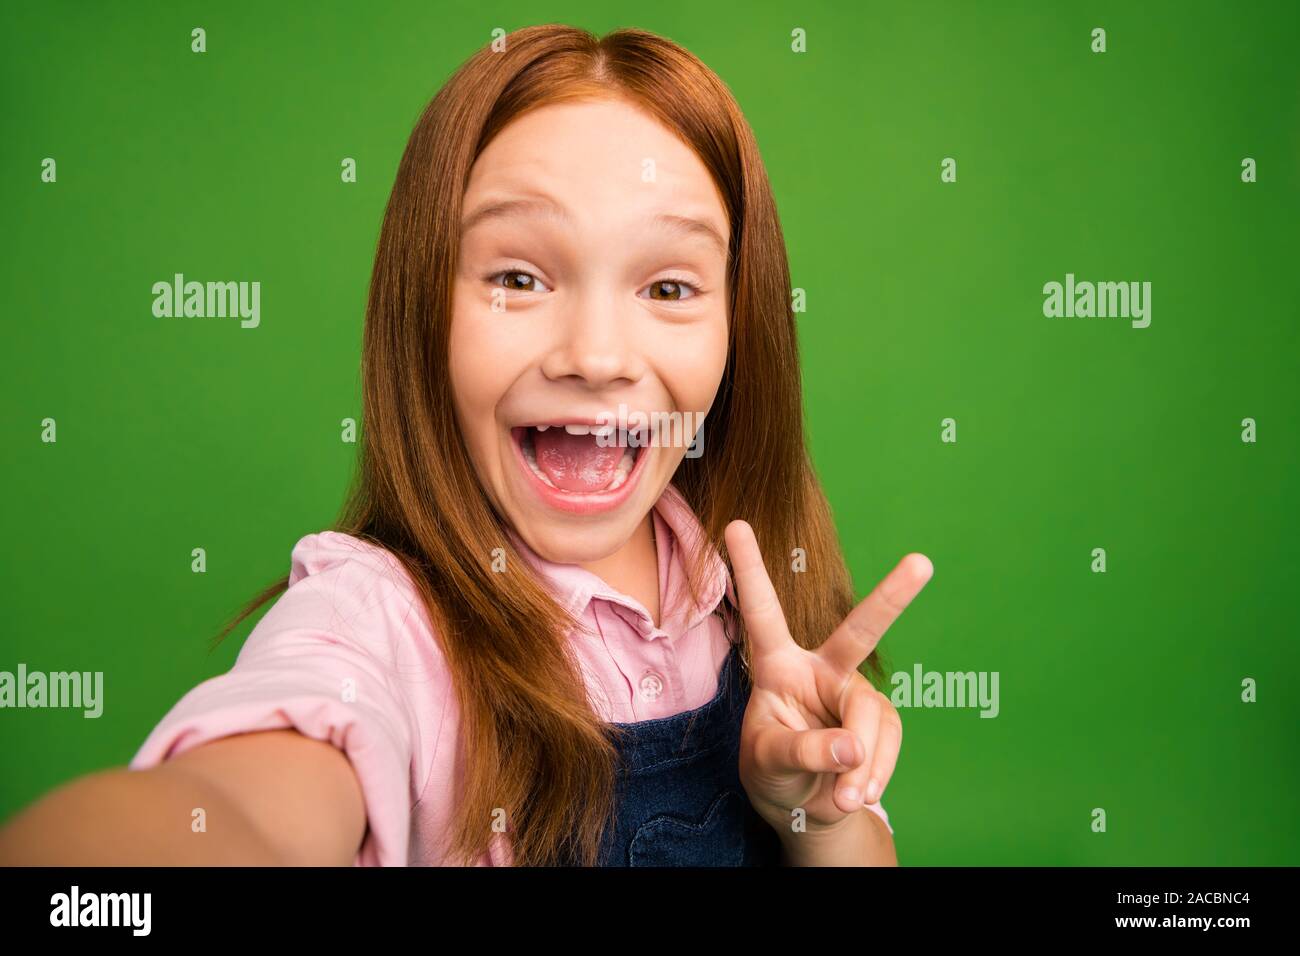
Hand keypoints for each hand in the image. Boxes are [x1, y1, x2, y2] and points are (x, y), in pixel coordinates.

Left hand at [725, 519, 932, 835]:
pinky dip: (875, 773)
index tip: (734, 524)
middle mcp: (820, 670)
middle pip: (859, 632)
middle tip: (921, 563)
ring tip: (844, 794)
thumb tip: (854, 745)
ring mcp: (854, 695)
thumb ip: (805, 750)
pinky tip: (857, 793)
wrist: (803, 808)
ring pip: (871, 714)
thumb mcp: (770, 762)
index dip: (749, 570)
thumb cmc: (773, 772)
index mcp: (777, 665)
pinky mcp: (879, 723)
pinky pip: (888, 743)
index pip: (762, 613)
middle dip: (891, 598)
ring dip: (862, 759)